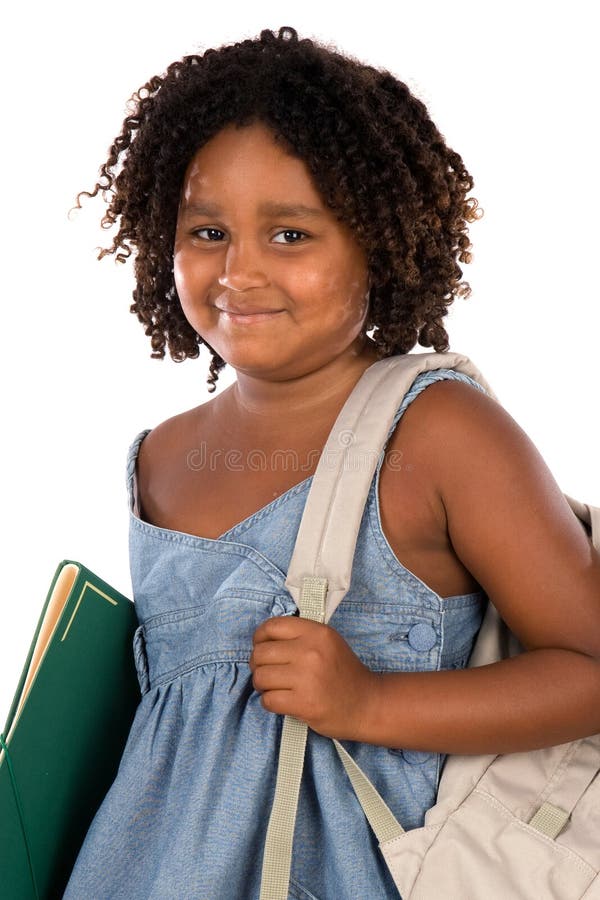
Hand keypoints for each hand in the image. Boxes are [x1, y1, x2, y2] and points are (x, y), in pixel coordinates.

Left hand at [249, 616, 378, 740]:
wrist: (367, 704)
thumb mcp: (328, 642)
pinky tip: (282, 701)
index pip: (272, 626)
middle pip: (261, 653)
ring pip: (261, 677)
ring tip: (274, 688)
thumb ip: (300, 636)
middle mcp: (311, 652)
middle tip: (267, 672)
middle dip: (258, 665)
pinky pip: (268, 700)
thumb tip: (263, 642)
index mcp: (316, 632)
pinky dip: (270, 702)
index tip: (262, 647)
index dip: (259, 637)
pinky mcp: (304, 703)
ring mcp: (307, 678)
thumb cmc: (344, 673)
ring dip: (263, 685)